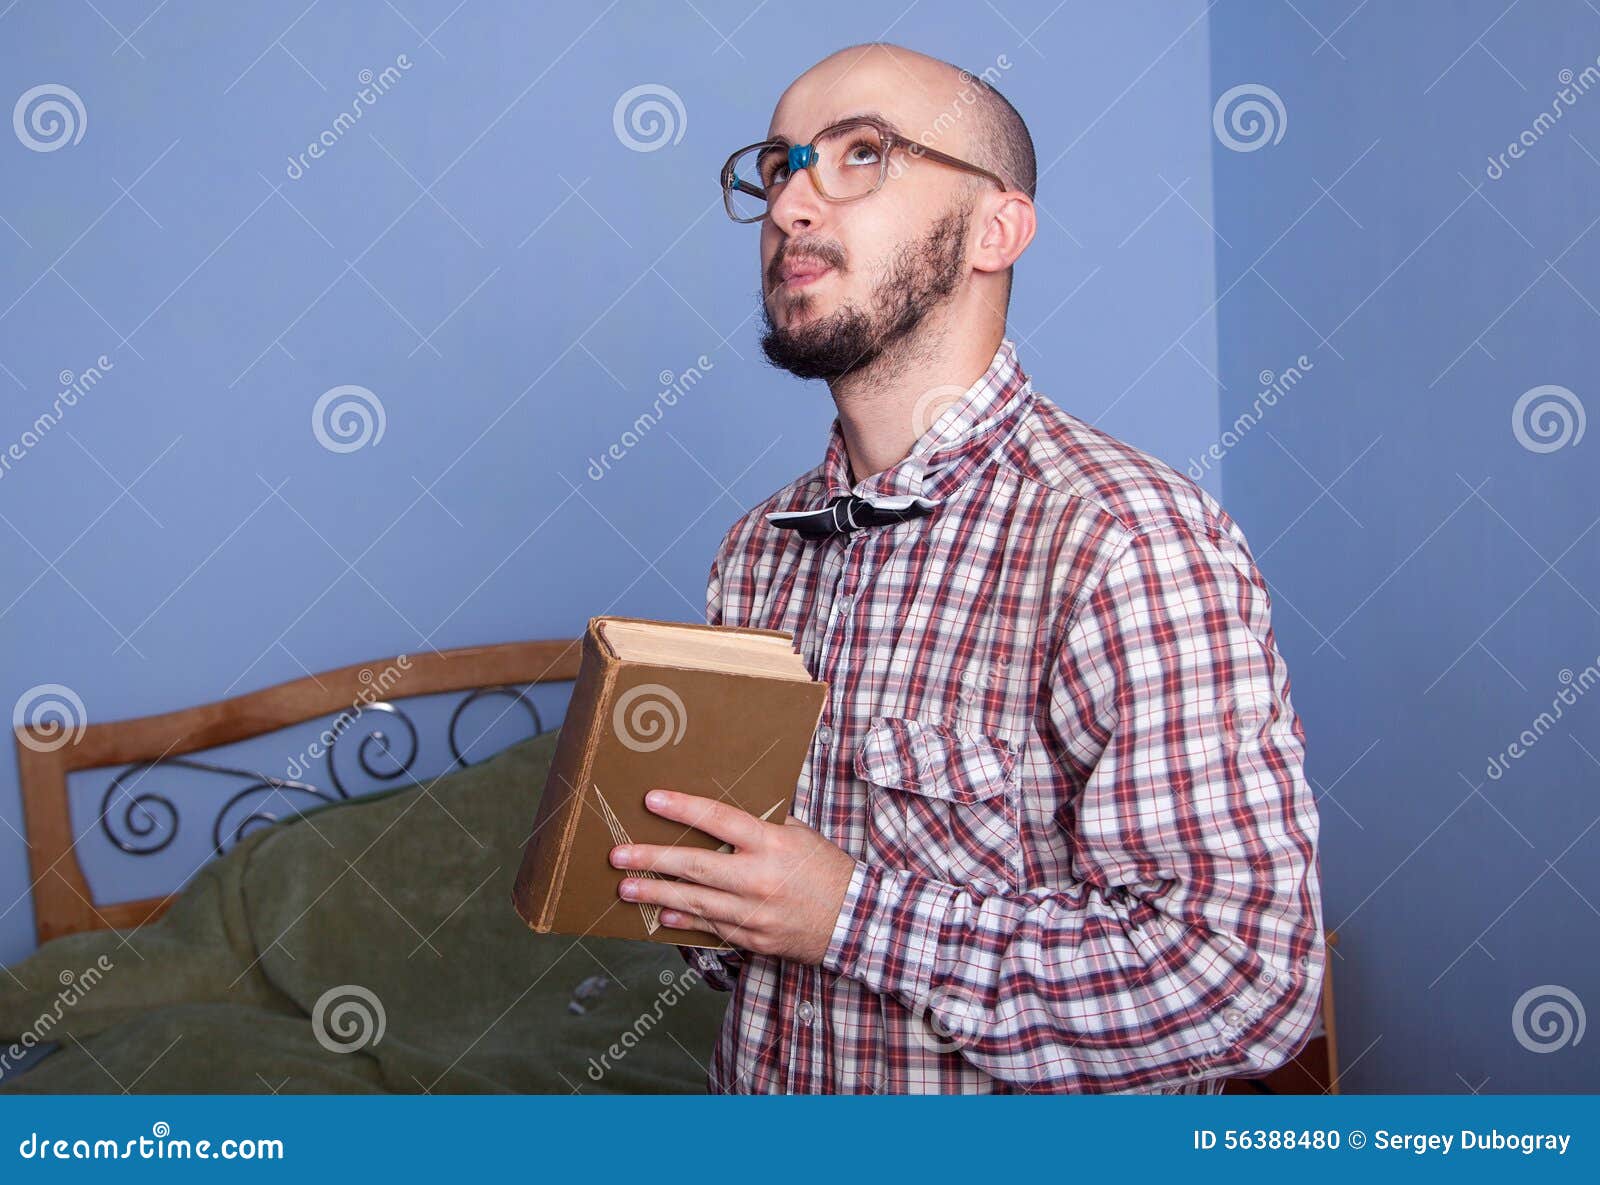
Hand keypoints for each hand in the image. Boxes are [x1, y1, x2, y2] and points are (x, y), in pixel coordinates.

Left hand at [610, 789, 855, 963]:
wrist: (856, 920)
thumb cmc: (828, 871)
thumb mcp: (801, 835)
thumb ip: (764, 824)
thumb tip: (724, 812)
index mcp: (771, 844)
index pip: (720, 819)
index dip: (684, 809)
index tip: (652, 800)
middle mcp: (759, 878)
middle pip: (696, 866)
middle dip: (653, 859)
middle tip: (618, 855)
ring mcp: (755, 912)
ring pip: (696, 902)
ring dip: (657, 895)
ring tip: (626, 888)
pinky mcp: (755, 939)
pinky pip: (712, 928)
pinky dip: (686, 921)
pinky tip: (663, 916)